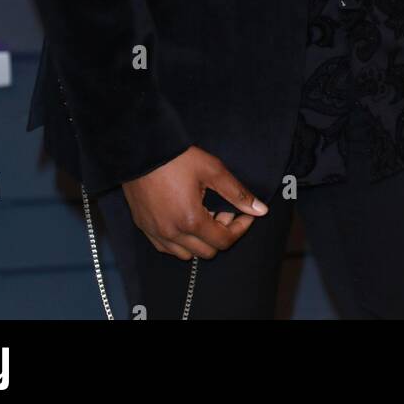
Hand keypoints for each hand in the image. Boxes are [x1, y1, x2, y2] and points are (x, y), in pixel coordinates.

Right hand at [122, 146, 268, 259]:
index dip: (240, 229)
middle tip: (222, 211)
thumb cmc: (178, 158)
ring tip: (202, 214)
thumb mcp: (212, 170)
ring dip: (200, 240)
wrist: (142, 149)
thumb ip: (237, 193)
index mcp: (191, 220)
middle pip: (207, 252)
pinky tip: (184, 219)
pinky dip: (180, 241)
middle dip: (220, 234)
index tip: (245, 215)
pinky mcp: (143, 227)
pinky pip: (166, 247)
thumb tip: (261, 210)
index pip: (224, 241)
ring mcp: (156, 233)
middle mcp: (172, 233)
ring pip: (186, 254)